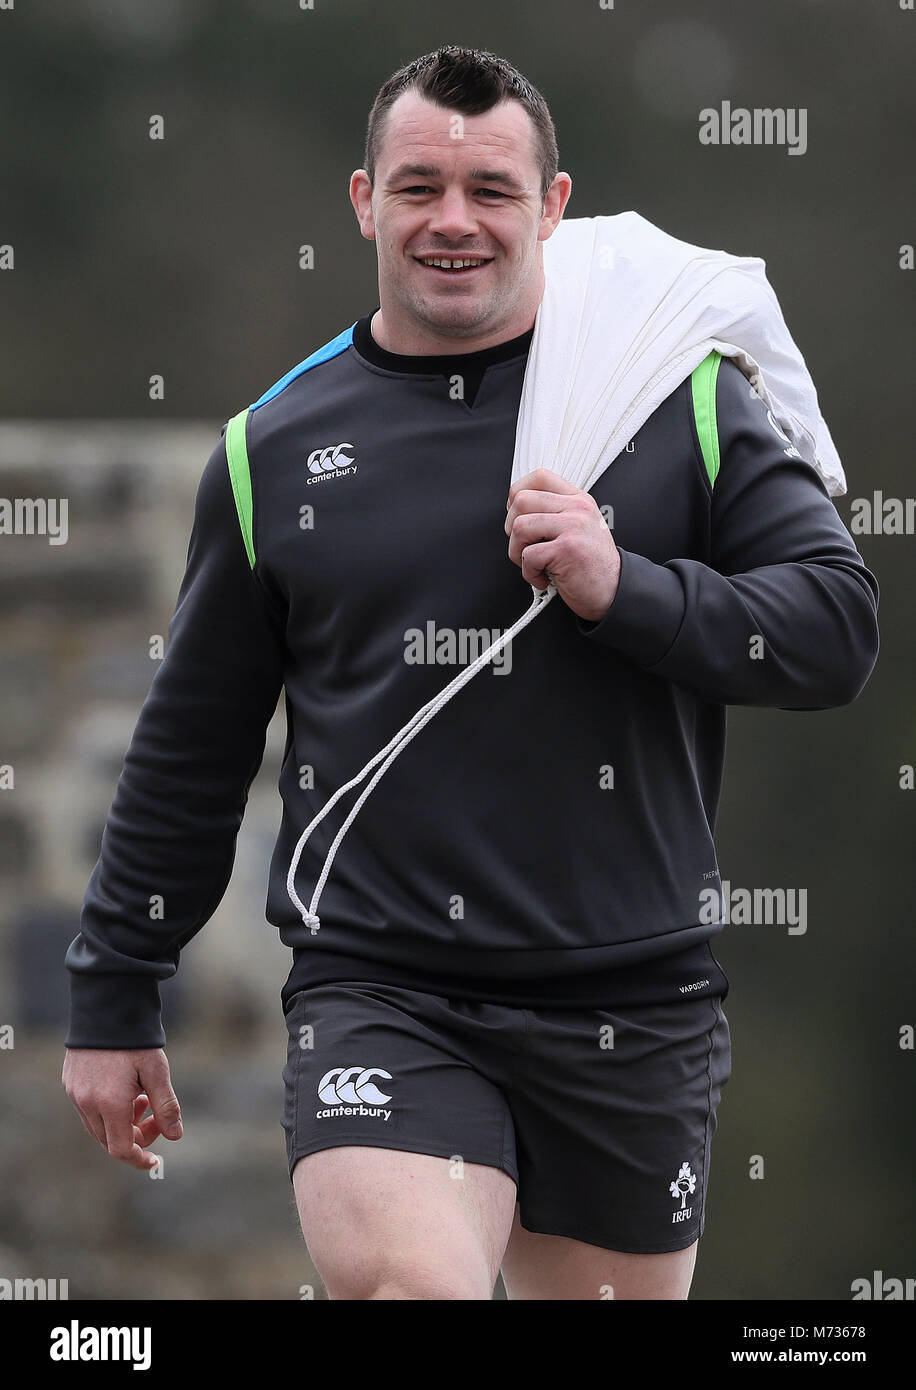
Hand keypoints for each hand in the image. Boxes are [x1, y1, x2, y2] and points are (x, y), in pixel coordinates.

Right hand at [61, 1047, 182, 1170]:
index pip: (120, 1149)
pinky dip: (108, 1110)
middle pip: (109, 1140)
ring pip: (98, 1126)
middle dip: (134, 1137)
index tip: (155, 1161)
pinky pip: (88, 1109)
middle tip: (155, 1117)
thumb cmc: (136, 1040)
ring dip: (122, 1123)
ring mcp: (75, 1093)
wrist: (107, 1006)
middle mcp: (87, 1102)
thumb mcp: (157, 1072)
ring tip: (142, 1099)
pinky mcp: (70, 1082)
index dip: (139, 1159)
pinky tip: (126, 1090)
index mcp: (110, 1103)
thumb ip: (166, 1106)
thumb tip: (175, 1135)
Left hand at [505, 468, 620, 621]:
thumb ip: (555, 512)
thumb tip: (516, 507)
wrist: (614, 591)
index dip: (517, 494)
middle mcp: (577, 508)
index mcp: (578, 499)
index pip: (539, 476)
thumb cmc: (590, 564)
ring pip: (520, 527)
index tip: (517, 515)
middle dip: (511, 528)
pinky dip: (529, 573)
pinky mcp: (567, 549)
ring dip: (517, 552)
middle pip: (522, 500)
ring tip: (533, 564)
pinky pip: (528, 555)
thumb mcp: (579, 527)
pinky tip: (543, 578)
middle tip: (524, 547)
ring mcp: (573, 526)